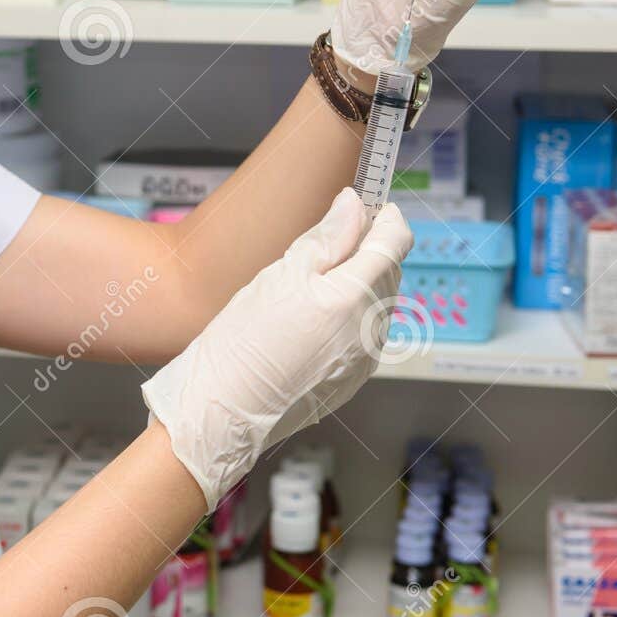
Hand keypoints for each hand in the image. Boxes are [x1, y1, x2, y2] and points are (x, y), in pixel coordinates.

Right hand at [140, 188, 412, 511]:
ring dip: (356, 284)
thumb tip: (355, 204)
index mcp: (357, 297)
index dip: (383, 216)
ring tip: (307, 287)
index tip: (365, 205)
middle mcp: (372, 331)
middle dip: (366, 250)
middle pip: (388, 271)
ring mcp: (365, 360)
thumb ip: (326, 237)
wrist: (221, 411)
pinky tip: (307, 322)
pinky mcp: (351, 381)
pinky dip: (347, 317)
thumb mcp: (280, 274)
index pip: (395, 241)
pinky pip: (362, 335)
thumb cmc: (241, 341)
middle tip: (323, 243)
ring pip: (377, 304)